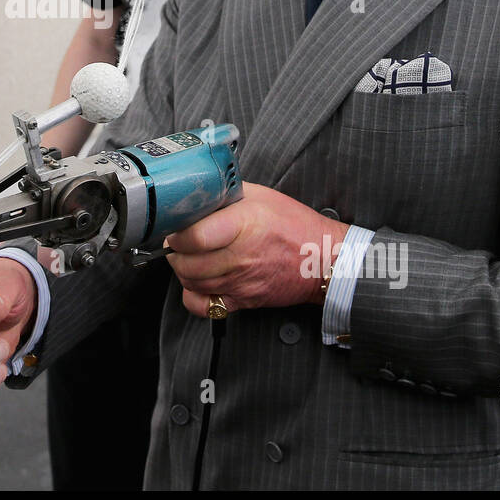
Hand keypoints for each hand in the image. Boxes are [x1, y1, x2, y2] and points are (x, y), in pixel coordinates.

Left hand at [166, 182, 346, 317]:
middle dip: (176, 252)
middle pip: (187, 264)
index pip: (194, 237)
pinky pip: (204, 306)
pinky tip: (199, 282)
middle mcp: (240, 257)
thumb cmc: (294, 225)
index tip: (177, 227)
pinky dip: (194, 296)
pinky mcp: (242, 300)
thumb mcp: (260, 196)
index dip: (178, 233)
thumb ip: (226, 194)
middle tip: (180, 242)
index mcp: (243, 225)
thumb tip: (197, 192)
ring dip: (183, 270)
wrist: (322, 258)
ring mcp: (240, 282)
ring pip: (191, 284)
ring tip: (189, 257)